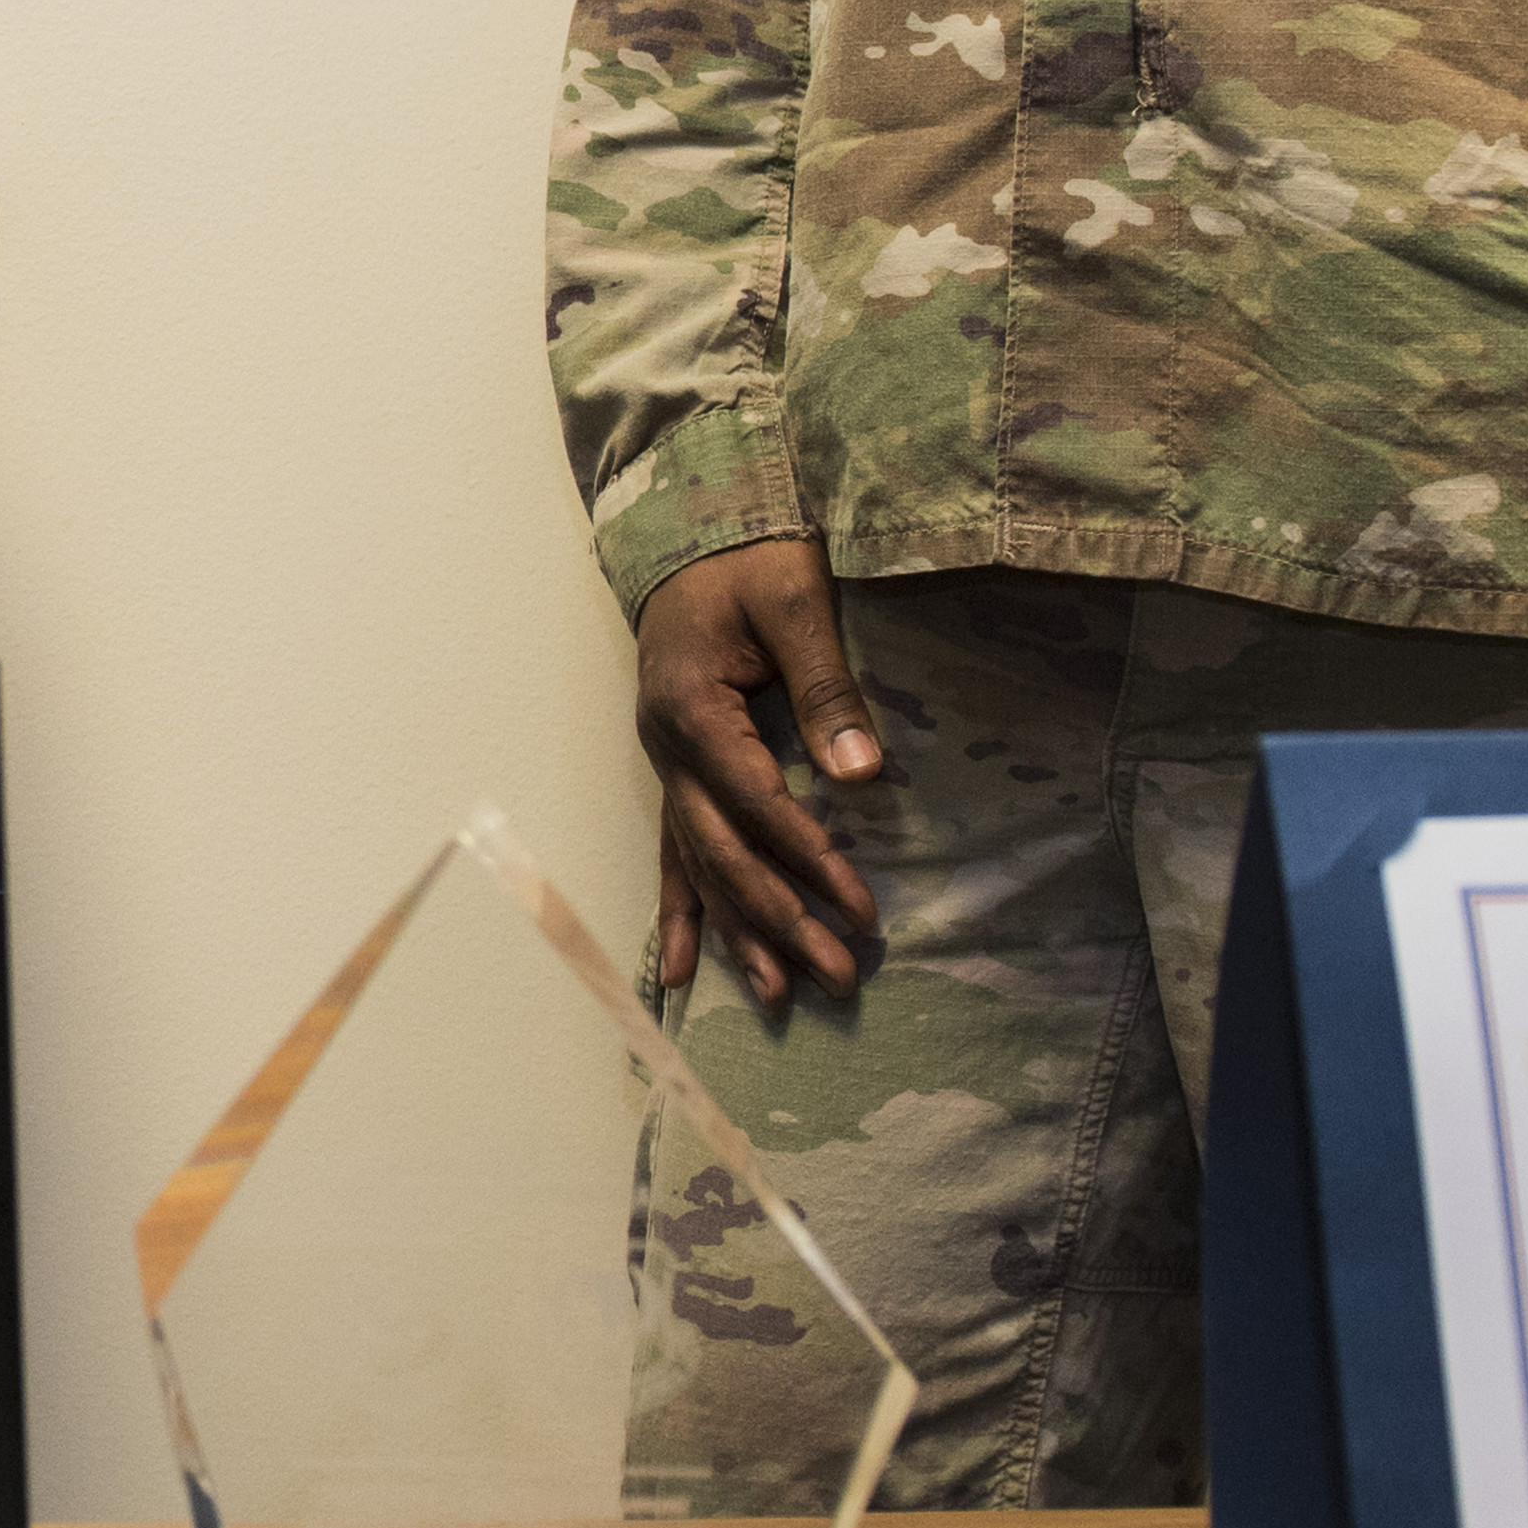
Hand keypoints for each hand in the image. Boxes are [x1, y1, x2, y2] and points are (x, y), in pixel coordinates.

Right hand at [630, 538, 883, 1011]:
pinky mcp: (675, 768)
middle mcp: (668, 749)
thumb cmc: (748, 557)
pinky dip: (682, 911)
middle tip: (839, 975)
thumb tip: (862, 775)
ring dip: (740, 933)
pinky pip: (675, 852)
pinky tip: (684, 969)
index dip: (807, 858)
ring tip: (783, 996)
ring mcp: (666, 764)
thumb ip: (826, 688)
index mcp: (693, 708)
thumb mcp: (795, 603)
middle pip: (723, 853)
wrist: (693, 531)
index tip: (859, 906)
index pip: (755, 802)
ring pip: (698, 865)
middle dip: (780, 920)